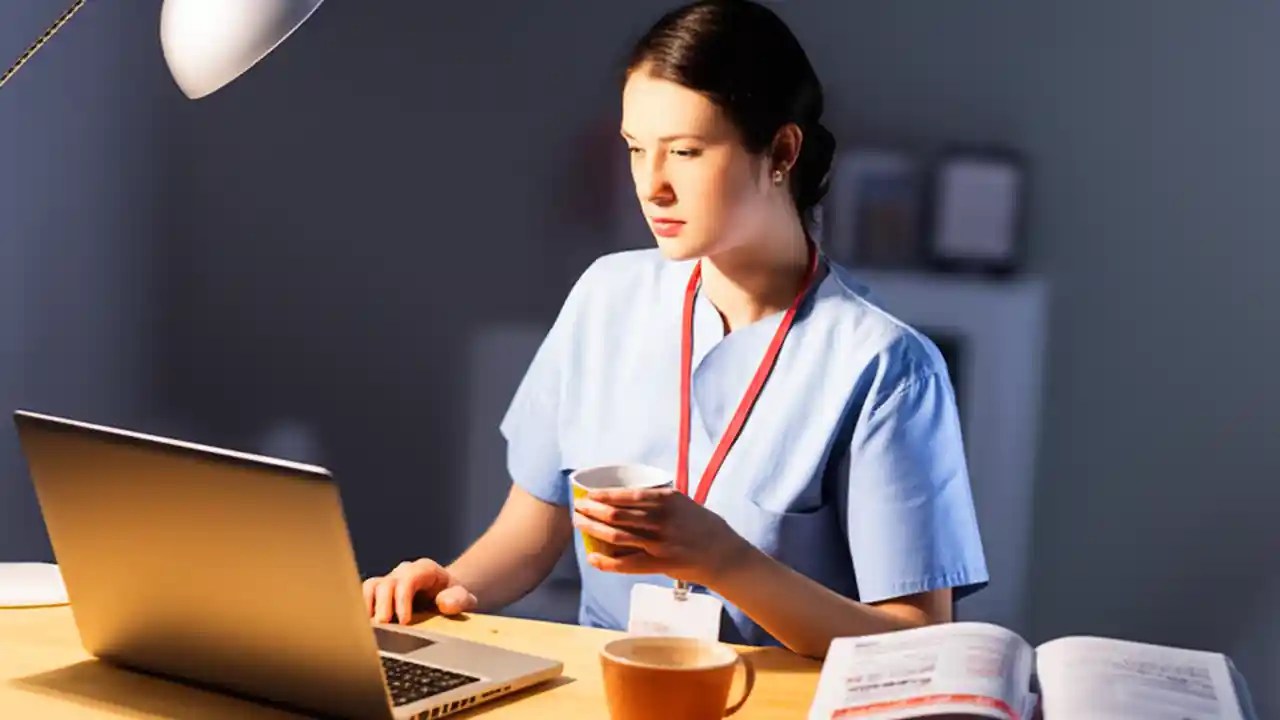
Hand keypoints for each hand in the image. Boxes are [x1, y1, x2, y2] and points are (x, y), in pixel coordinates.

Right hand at [362, 558, 476, 623]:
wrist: (447, 595)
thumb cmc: (453, 597)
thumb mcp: (463, 597)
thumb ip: (458, 599)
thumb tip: (444, 603)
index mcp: (425, 570)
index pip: (409, 579)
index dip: (403, 599)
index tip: (404, 621)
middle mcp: (404, 573)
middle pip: (387, 583)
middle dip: (383, 604)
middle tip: (383, 625)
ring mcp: (391, 581)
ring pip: (372, 586)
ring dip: (368, 606)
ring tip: (370, 627)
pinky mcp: (380, 593)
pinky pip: (365, 595)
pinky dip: (363, 609)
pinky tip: (365, 626)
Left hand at [572, 486, 752, 587]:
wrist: (724, 555)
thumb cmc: (703, 526)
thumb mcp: (683, 503)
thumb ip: (658, 500)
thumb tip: (625, 498)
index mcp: (667, 500)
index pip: (626, 495)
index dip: (603, 496)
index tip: (588, 494)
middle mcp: (662, 520)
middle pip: (617, 515)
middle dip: (592, 511)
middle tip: (578, 508)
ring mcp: (660, 544)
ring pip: (618, 537)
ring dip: (594, 530)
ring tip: (580, 525)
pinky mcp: (659, 564)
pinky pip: (627, 564)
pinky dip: (607, 562)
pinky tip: (593, 558)